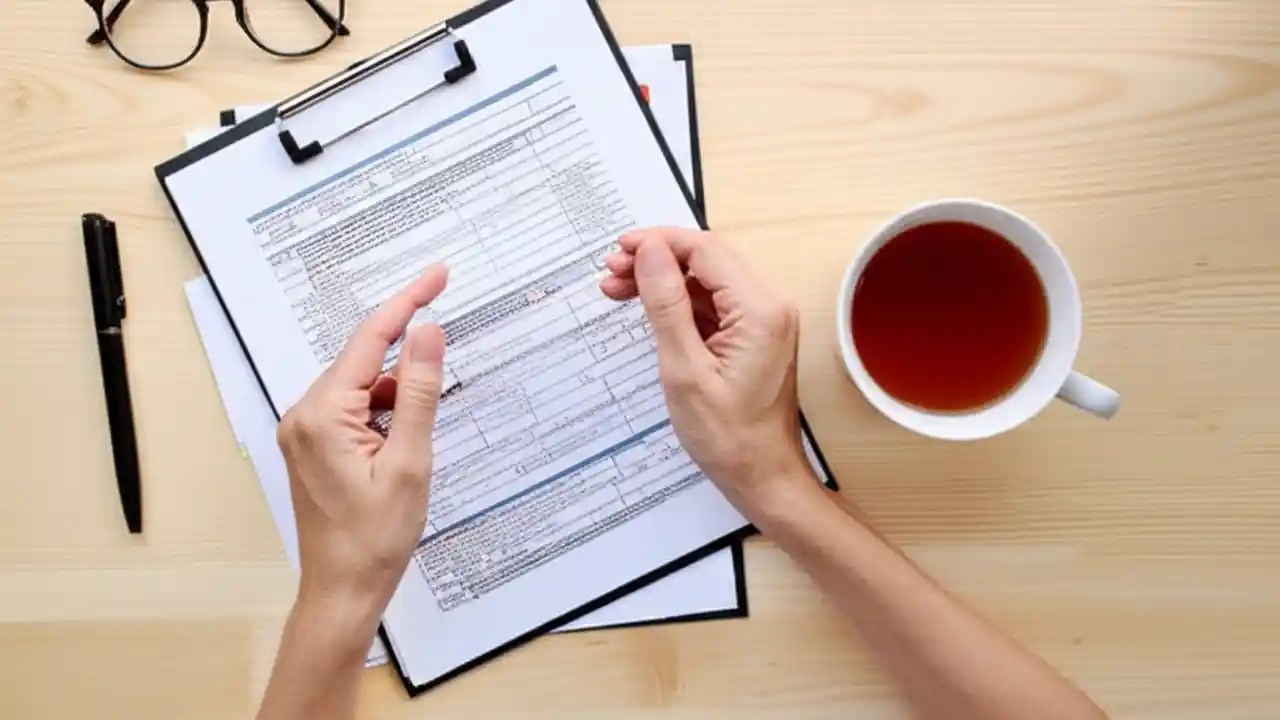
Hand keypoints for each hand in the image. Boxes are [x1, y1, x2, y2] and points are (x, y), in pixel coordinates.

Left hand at [277, 265, 448, 627]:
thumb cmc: (374, 538)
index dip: (409, 302)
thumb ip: (420, 391)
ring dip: (398, 397)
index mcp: (322, 413)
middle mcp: (303, 414)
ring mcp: (304, 430)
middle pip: (365, 360)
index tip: (438, 275)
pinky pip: (354, 409)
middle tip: (443, 367)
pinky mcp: (312, 445)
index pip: (371, 338)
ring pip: (363, 387)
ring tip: (414, 449)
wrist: (342, 589)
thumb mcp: (410, 461)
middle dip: (408, 359)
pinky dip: (384, 415)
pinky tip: (402, 446)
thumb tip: (428, 333)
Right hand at [599, 228, 816, 517]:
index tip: (620, 249)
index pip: (706, 251)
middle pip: (707, 258)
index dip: (659, 243)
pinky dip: (678, 300)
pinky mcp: (754, 332)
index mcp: (760, 310)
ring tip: (618, 287)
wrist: (763, 476)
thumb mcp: (684, 369)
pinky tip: (646, 305)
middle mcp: (770, 305)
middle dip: (657, 258)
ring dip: (664, 278)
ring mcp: (764, 318)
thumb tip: (649, 253)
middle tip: (612, 270)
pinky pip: (713, 301)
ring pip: (707, 278)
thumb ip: (666, 304)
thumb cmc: (729, 437)